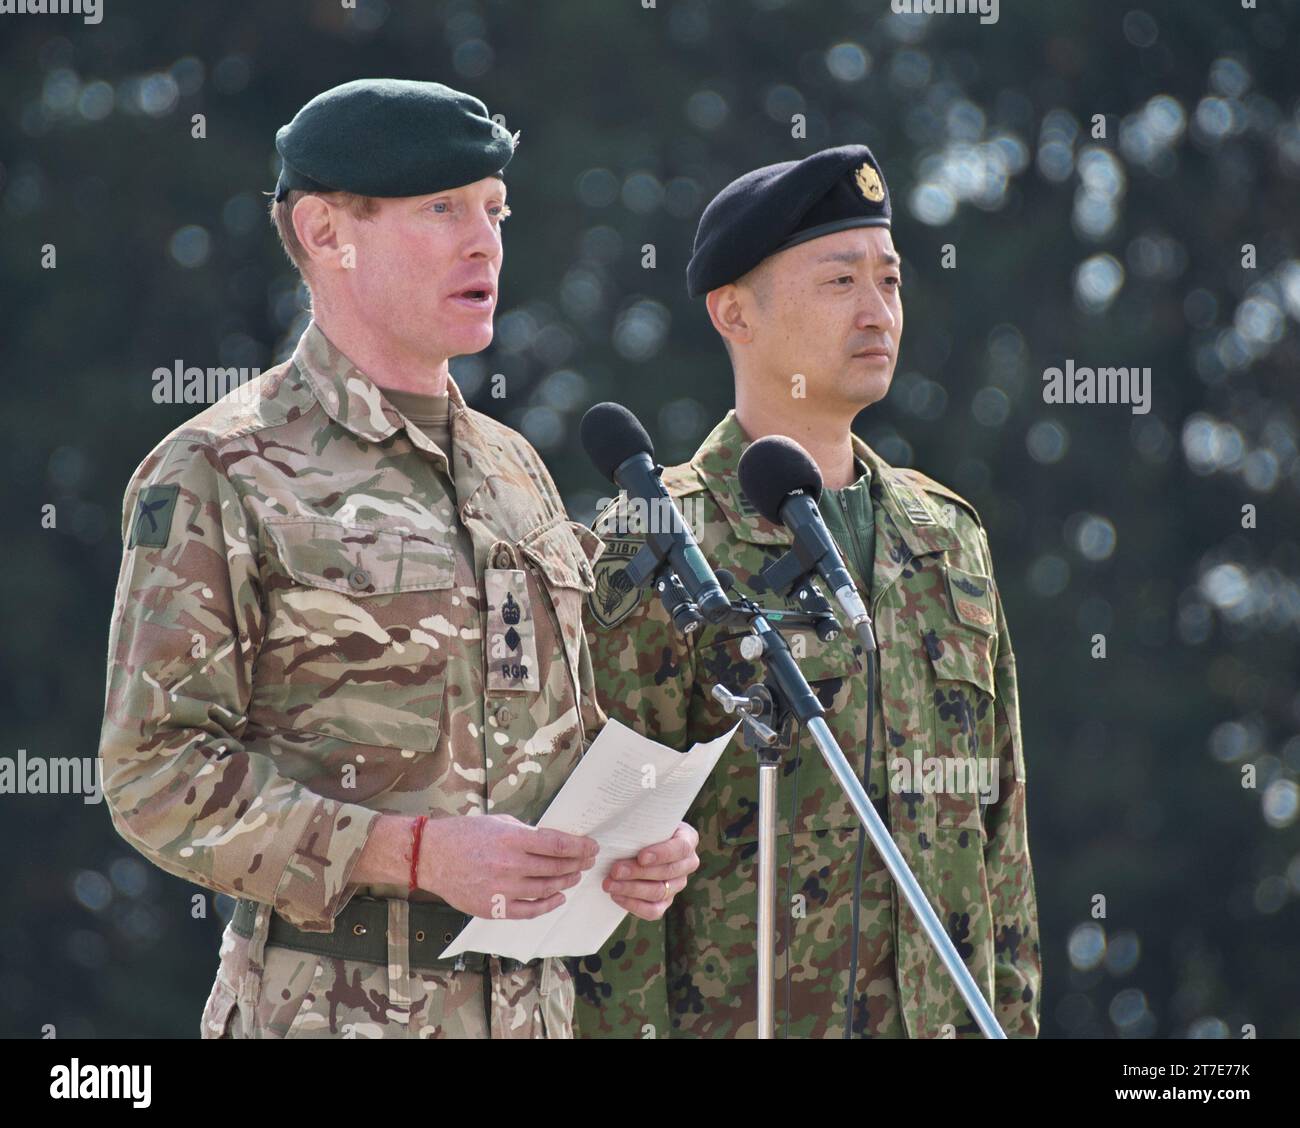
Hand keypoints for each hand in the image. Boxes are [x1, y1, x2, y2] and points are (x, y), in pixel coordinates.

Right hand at [419, 814, 598, 919]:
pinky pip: (530, 910)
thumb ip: (527, 833)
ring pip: (546, 889)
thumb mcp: (500, 822)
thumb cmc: (465, 834)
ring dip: (566, 882)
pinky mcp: (494, 907)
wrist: (432, 856)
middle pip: (556, 867)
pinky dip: (548, 905)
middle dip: (577, 864)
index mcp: (512, 839)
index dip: (580, 847)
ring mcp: (502, 889)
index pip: (558, 845)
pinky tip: (559, 897)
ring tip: (575, 876)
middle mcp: (510, 865)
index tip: (592, 847)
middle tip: (587, 861)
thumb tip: (555, 842)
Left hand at [603, 822, 699, 920]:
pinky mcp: (666, 901)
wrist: (639, 842)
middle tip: (615, 870)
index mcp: (688, 839)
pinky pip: (653, 910)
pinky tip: (616, 895)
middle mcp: (688, 864)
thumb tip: (621, 825)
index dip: (662, 854)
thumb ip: (642, 823)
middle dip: (638, 872)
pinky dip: (633, 905)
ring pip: (658, 892)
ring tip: (609, 884)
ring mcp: (677, 884)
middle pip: (667, 872)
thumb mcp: (647, 821)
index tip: (641, 857)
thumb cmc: (643, 827)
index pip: (681, 848)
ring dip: (631, 889)